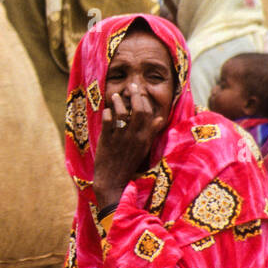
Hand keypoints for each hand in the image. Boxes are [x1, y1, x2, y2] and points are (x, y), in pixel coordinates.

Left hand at [92, 81, 164, 209]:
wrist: (113, 181)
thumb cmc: (128, 163)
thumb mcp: (143, 148)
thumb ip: (151, 132)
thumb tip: (160, 119)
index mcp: (145, 138)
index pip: (149, 114)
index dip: (145, 100)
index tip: (140, 92)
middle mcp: (134, 137)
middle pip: (138, 110)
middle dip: (135, 94)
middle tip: (131, 86)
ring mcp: (120, 138)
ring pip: (122, 113)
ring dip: (119, 101)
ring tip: (116, 96)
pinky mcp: (107, 140)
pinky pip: (108, 121)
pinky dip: (107, 113)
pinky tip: (107, 111)